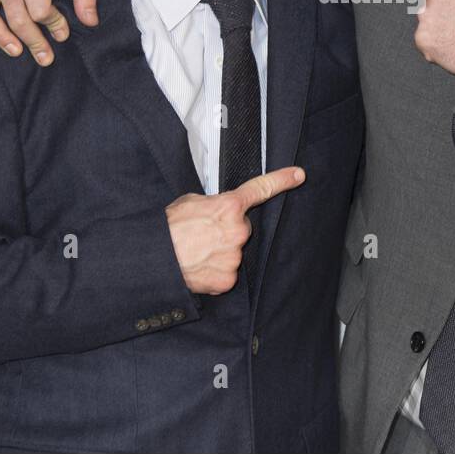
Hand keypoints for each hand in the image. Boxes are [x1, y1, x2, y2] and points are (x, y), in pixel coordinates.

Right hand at [167, 167, 305, 293]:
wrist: (155, 257)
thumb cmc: (169, 227)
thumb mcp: (191, 202)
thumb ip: (214, 204)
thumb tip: (219, 211)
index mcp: (229, 206)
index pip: (261, 189)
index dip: (282, 180)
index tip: (299, 175)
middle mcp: (238, 230)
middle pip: (242, 227)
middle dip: (227, 229)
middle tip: (202, 233)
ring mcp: (235, 256)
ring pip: (234, 251)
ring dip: (220, 251)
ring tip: (196, 250)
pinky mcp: (228, 278)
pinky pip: (227, 273)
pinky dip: (215, 271)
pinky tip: (199, 266)